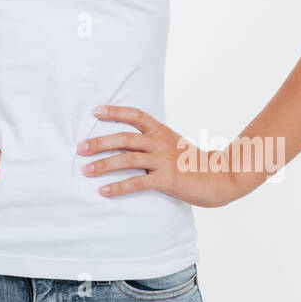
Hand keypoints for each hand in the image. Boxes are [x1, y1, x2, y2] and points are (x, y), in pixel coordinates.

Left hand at [77, 105, 242, 207]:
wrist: (220, 177)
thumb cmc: (194, 163)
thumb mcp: (175, 145)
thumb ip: (155, 142)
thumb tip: (131, 144)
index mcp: (162, 131)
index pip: (136, 115)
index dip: (115, 111)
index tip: (96, 111)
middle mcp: (160, 143)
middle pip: (124, 138)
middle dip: (99, 142)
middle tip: (80, 148)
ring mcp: (163, 160)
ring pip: (126, 159)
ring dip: (103, 164)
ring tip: (85, 169)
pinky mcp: (166, 179)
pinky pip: (136, 182)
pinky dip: (118, 186)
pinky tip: (104, 190)